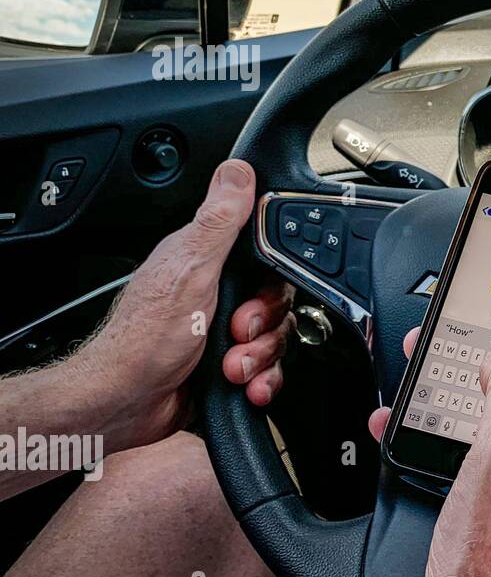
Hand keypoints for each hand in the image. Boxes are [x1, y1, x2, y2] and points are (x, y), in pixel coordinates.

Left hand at [75, 160, 285, 452]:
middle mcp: (215, 296)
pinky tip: (244, 386)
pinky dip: (262, 381)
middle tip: (237, 334)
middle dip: (266, 328)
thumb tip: (237, 171)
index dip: (272, 282)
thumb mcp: (190, 270)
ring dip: (261, 359)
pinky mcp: (228, 366)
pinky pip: (268, 369)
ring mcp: (221, 332)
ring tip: (231, 367)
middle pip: (278, 303)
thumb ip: (219, 221)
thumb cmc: (144, 341)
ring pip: (277, 339)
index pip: (268, 260)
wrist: (127, 405)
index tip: (253, 299)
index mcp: (205, 263)